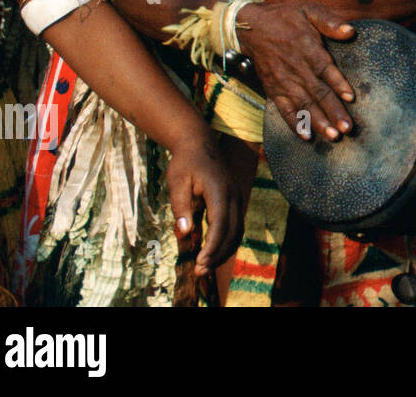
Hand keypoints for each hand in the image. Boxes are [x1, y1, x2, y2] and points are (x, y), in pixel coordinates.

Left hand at [167, 129, 241, 276]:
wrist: (199, 144)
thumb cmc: (185, 163)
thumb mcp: (176, 182)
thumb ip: (181, 207)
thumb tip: (184, 232)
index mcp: (219, 189)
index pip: (221, 223)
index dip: (212, 245)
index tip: (199, 262)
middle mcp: (234, 194)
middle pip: (233, 231)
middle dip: (218, 254)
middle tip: (199, 272)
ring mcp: (238, 197)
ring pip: (238, 231)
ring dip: (224, 251)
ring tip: (205, 267)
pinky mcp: (236, 201)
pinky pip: (236, 226)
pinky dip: (227, 242)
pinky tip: (213, 253)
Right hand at [236, 2, 356, 140]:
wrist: (250, 27)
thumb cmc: (285, 18)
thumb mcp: (308, 10)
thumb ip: (329, 21)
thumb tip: (350, 31)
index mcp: (306, 48)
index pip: (324, 69)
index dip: (337, 83)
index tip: (350, 97)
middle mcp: (295, 68)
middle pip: (316, 92)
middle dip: (332, 111)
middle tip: (347, 128)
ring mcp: (283, 81)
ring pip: (303, 105)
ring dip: (318, 121)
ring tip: (332, 136)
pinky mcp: (273, 90)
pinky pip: (284, 109)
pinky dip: (294, 124)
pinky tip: (306, 137)